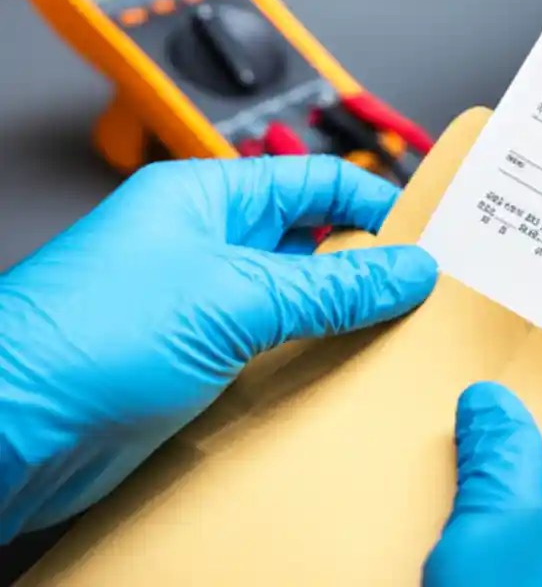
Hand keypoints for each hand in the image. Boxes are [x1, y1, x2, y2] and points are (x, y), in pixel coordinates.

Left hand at [0, 156, 436, 540]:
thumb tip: (405, 268)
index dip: (374, 204)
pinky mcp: (196, 365)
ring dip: (340, 321)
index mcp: (205, 199)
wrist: (13, 429)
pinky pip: (272, 354)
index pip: (312, 183)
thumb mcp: (234, 295)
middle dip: (366, 266)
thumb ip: (331, 283)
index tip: (428, 235)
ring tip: (395, 336)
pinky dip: (309, 365)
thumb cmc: (82, 337)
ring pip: (295, 302)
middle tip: (423, 291)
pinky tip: (342, 379)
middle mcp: (203, 247)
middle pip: (308, 243)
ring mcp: (199, 307)